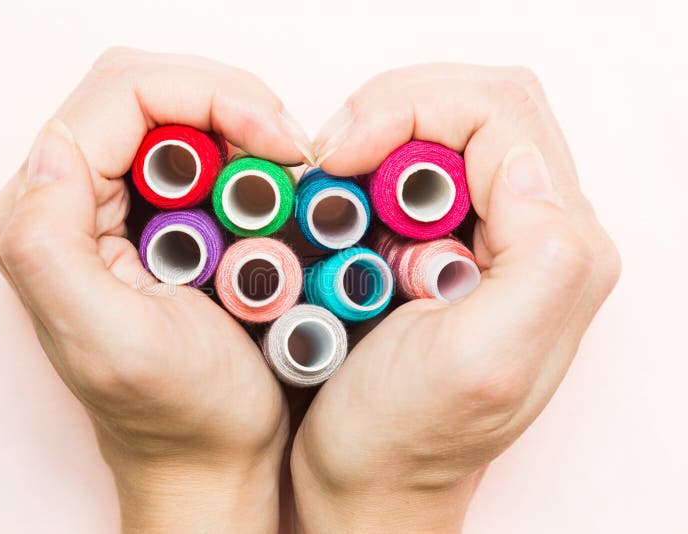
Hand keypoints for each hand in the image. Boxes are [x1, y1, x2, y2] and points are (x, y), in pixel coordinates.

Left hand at [0, 48, 311, 532]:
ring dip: (242, 123)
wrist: (209, 452)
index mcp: (43, 218)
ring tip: (288, 167)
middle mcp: (65, 199)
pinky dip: (243, 146)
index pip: (121, 96)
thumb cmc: (180, 411)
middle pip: (147, 90)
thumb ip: (51, 244)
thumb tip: (54, 146)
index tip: (279, 143)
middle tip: (291, 149)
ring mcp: (108, 203)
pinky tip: (273, 179)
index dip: (210, 96)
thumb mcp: (112, 342)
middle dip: (230, 101)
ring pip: (175, 108)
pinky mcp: (149, 213)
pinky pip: (195, 143)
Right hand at [291, 65, 620, 532]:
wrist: (371, 478)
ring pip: (452, 123)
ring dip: (382, 131)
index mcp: (558, 252)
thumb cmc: (404, 434)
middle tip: (332, 156)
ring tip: (332, 175)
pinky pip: (424, 161)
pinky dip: (375, 156)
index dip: (409, 111)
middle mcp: (541, 233)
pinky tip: (343, 192)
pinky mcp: (457, 241)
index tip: (338, 156)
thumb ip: (539, 256)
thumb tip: (522, 162)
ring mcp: (499, 233)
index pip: (501, 113)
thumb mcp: (478, 361)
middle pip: (481, 105)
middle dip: (395, 109)